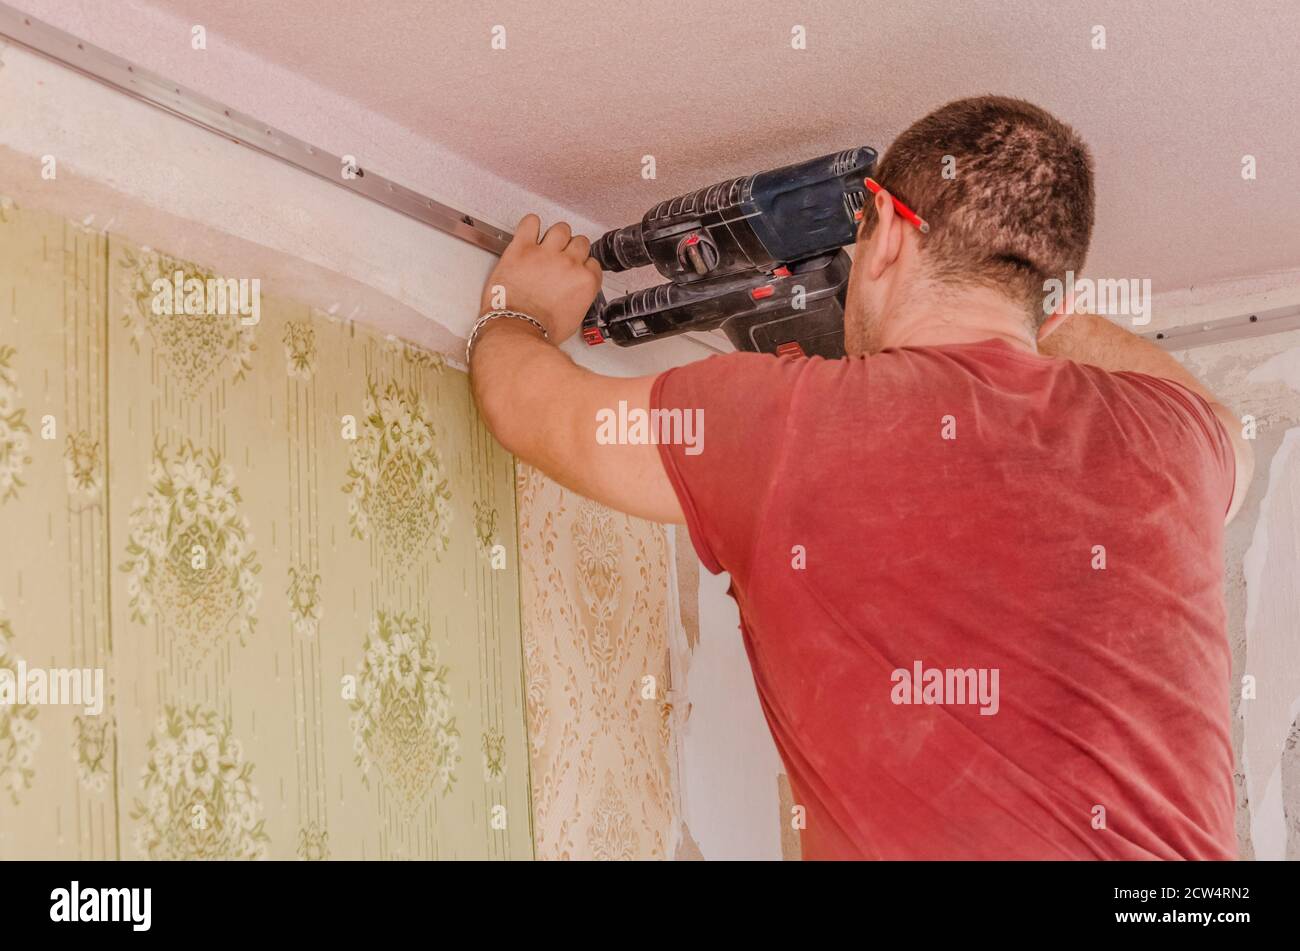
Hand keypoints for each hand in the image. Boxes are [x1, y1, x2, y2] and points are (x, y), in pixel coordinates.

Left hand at [479, 214, 602, 343]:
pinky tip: (530, 232)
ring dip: (556, 236)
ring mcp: (546, 254)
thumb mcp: (575, 319)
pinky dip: (530, 225)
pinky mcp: (522, 248)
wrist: (518, 329)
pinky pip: (530, 223)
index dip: (582, 265)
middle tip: (561, 257)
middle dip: (571, 250)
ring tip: (547, 244)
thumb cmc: (542, 329)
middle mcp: (569, 263)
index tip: (575, 269)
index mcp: (585, 280)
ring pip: (560, 229)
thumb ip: (579, 297)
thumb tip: (575, 292)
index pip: (592, 263)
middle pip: (580, 242)